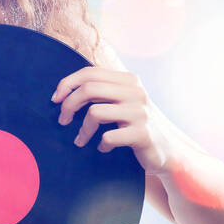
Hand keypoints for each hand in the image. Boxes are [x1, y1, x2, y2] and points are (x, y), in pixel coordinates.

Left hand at [51, 66, 171, 175]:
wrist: (168, 151)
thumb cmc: (136, 125)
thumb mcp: (123, 101)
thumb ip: (103, 90)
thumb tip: (65, 89)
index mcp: (129, 80)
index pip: (90, 72)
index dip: (68, 83)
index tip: (55, 99)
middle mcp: (136, 92)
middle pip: (89, 89)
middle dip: (69, 105)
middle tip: (62, 121)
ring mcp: (140, 113)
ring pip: (95, 112)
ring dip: (82, 130)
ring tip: (80, 141)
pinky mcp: (143, 134)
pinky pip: (109, 137)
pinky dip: (102, 145)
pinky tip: (104, 148)